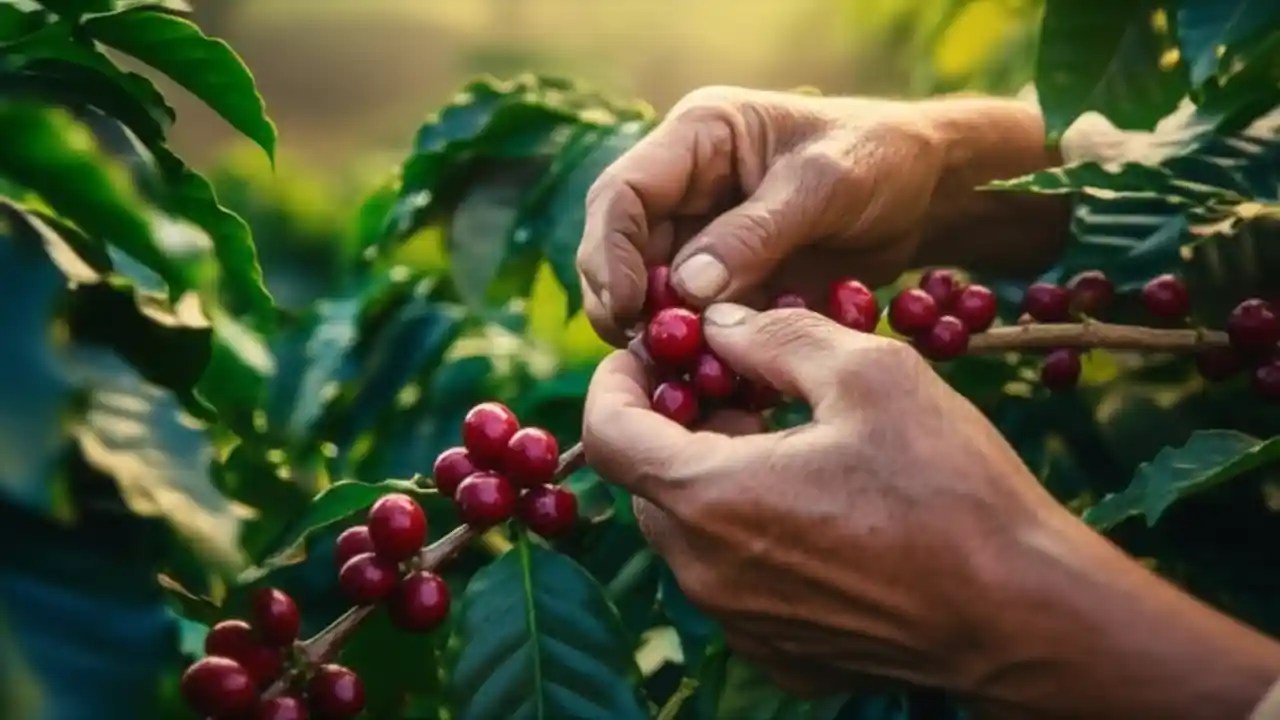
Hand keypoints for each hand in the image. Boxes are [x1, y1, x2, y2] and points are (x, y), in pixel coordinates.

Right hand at [575, 87, 1063, 344]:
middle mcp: (686, 187)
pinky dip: (698, 353)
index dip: (612, 252)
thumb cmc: (881, 159)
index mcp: (698, 138)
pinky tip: (713, 382)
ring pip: (651, 293)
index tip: (630, 309)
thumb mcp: (826, 185)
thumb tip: (687, 291)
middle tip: (649, 359)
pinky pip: (694, 322)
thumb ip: (756, 233)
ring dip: (660, 337)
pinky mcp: (726, 281)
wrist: (927, 190)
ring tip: (682, 377)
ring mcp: (703, 236)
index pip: (623, 193)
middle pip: (621, 249)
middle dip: (627, 305)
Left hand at [582, 304, 1279, 717]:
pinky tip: (816, 508)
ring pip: (690, 531)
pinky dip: (749, 534)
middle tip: (737, 385)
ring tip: (786, 438)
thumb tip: (715, 323)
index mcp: (709, 499)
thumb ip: (773, 337)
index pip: (604, 433)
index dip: (615, 380)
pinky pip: (734, 579)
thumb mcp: (871, 374)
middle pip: (647, 480)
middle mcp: (705, 572)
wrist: (1027, 617)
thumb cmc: (953, 490)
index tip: (649, 352)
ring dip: (713, 476)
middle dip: (675, 423)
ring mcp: (740, 621)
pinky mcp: (780, 653)